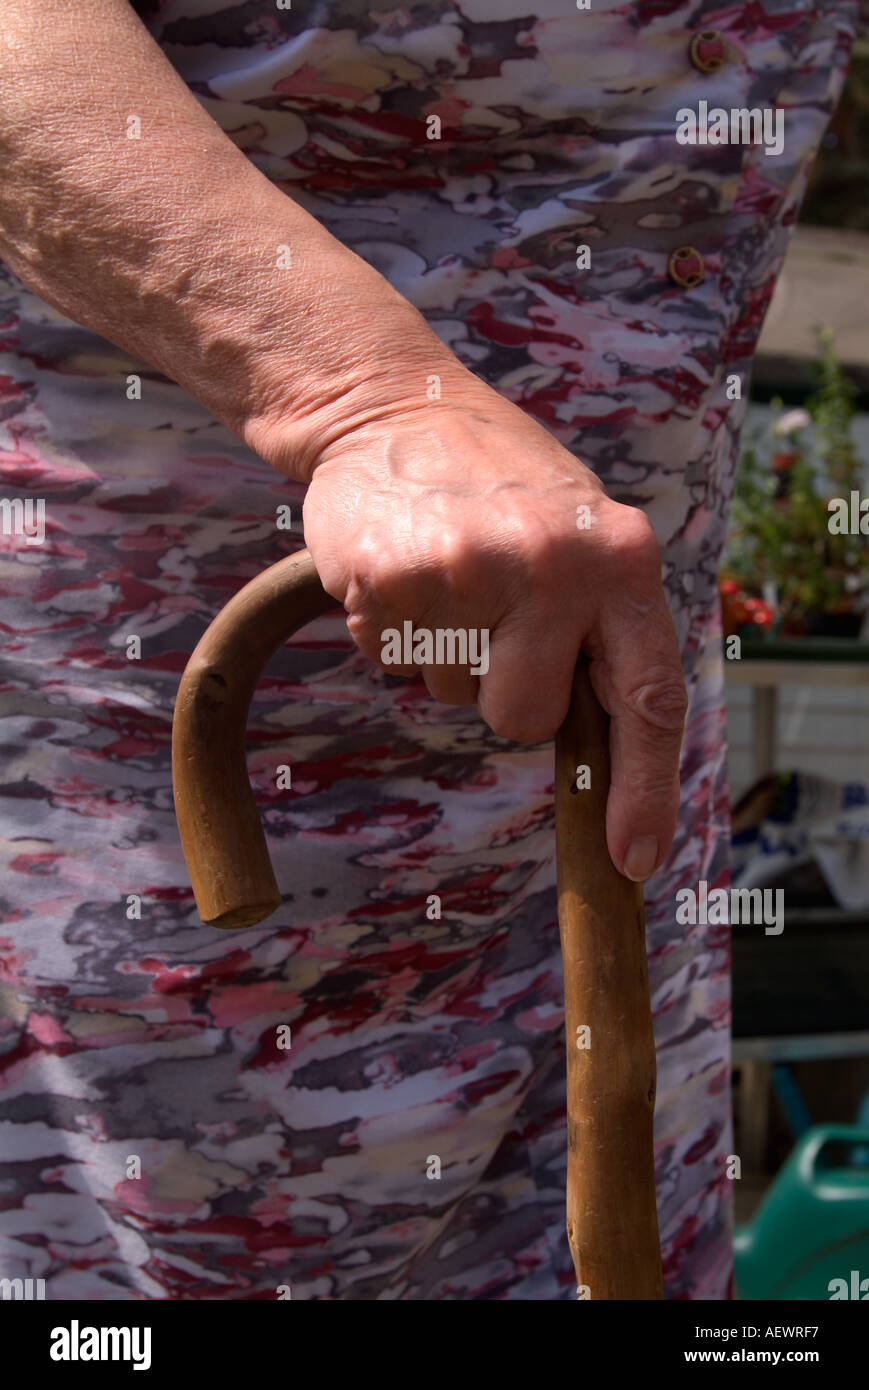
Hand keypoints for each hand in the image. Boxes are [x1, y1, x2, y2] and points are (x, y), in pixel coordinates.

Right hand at [300, 380, 686, 881]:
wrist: (390, 404)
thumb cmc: (496, 479)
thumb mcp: (580, 531)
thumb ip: (602, 622)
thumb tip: (608, 748)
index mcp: (621, 557)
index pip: (648, 700)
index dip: (646, 790)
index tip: (633, 859)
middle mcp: (555, 565)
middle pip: (524, 719)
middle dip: (499, 689)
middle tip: (487, 613)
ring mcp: (471, 571)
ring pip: (453, 694)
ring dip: (443, 652)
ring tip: (446, 572)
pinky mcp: (394, 580)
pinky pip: (393, 660)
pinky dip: (392, 630)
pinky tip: (403, 566)